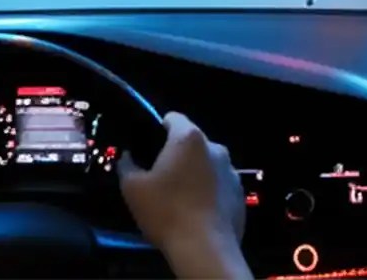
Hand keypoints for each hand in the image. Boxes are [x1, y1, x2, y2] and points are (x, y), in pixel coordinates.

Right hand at [118, 112, 249, 279]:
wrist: (205, 248)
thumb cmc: (166, 211)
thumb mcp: (133, 188)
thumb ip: (127, 164)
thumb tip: (128, 156)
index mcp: (189, 138)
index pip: (173, 118)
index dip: (158, 128)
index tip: (149, 147)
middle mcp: (215, 147)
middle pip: (191, 142)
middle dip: (177, 154)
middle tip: (160, 176)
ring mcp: (232, 171)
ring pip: (207, 164)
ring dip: (195, 173)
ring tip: (179, 198)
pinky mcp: (239, 193)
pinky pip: (219, 185)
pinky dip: (209, 192)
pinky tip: (197, 212)